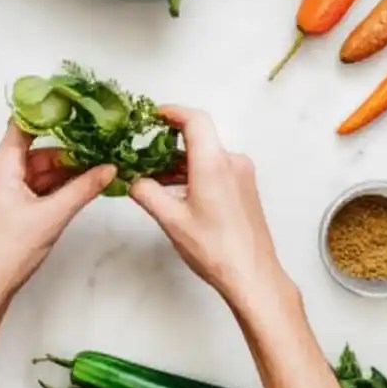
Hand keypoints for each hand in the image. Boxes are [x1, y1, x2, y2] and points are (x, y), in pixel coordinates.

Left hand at [0, 123, 115, 300]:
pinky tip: (79, 186)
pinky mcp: (6, 205)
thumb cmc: (6, 252)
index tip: (76, 104)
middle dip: (68, 148)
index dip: (49, 111)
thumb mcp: (52, 217)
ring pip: (37, 168)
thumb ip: (83, 189)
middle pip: (36, 148)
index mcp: (0, 165)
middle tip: (99, 144)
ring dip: (64, 169)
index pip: (24, 122)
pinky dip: (55, 185)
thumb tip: (108, 169)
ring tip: (97, 166)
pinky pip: (33, 185)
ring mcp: (0, 188)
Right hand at [129, 107, 284, 300]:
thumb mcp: (171, 220)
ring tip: (156, 180)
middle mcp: (232, 162)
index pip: (195, 120)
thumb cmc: (215, 249)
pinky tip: (179, 194)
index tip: (153, 116)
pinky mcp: (246, 189)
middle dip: (170, 144)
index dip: (172, 112)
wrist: (252, 275)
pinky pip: (218, 170)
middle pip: (200, 139)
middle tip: (145, 154)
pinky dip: (196, 174)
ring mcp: (242, 176)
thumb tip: (135, 181)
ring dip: (182, 163)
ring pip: (207, 156)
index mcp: (213, 163)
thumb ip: (147, 193)